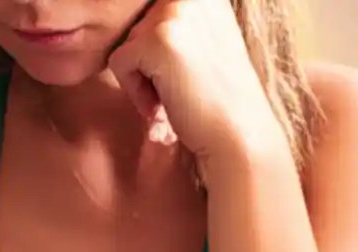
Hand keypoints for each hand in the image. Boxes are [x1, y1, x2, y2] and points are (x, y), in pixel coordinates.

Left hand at [108, 0, 286, 167]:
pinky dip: (135, 91)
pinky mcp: (157, 40)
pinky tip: (166, 103)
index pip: (153, 14)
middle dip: (151, 64)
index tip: (188, 72)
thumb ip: (179, 25)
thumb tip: (142, 23)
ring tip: (178, 95)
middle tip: (183, 87)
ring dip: (145, 78)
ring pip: (129, 44)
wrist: (238, 133)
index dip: (162, 50)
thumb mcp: (205, 42)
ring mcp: (176, 13)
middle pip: (139, 27)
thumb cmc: (219, 97)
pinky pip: (120, 62)